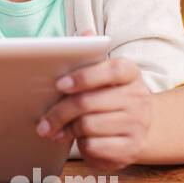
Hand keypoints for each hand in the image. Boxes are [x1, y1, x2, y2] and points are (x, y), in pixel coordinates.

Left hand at [36, 30, 151, 171]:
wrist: (140, 129)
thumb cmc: (111, 97)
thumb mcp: (104, 75)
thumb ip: (91, 56)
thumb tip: (86, 34)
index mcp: (130, 73)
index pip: (111, 70)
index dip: (84, 77)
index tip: (60, 84)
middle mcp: (138, 97)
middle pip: (87, 102)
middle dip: (59, 112)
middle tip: (43, 123)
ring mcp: (137, 124)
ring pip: (88, 125)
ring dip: (68, 129)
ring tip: (58, 130)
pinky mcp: (132, 148)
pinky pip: (95, 146)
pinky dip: (81, 145)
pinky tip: (79, 140)